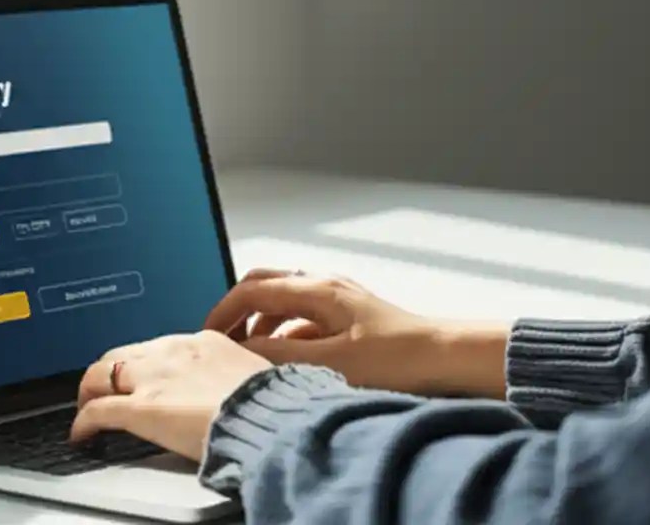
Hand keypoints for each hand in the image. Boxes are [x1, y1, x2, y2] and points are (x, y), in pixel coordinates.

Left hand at [71, 331, 271, 460]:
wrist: (267, 415)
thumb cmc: (271, 401)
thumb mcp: (254, 373)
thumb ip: (235, 375)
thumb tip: (237, 387)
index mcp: (203, 341)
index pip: (159, 347)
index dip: (144, 362)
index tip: (143, 374)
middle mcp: (172, 352)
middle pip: (122, 354)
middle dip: (108, 372)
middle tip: (104, 389)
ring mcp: (153, 378)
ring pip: (101, 374)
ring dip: (89, 391)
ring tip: (86, 406)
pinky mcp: (140, 408)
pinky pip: (97, 411)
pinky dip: (83, 423)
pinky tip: (82, 433)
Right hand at [204, 269, 509, 397]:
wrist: (445, 356)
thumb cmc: (399, 357)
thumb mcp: (334, 363)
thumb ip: (284, 357)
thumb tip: (241, 355)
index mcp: (318, 289)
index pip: (253, 290)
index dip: (223, 312)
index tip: (205, 336)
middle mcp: (324, 286)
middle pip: (264, 286)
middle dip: (236, 312)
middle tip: (218, 340)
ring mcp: (337, 299)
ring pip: (283, 304)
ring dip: (261, 326)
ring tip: (248, 357)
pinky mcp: (347, 316)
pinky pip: (303, 318)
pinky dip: (284, 335)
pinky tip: (285, 361)